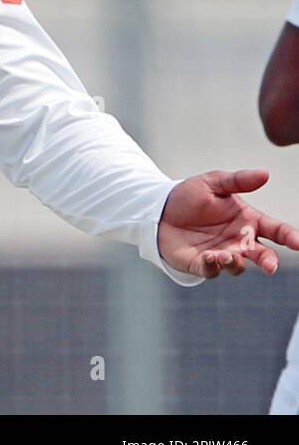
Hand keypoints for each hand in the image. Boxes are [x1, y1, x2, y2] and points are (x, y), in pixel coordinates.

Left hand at [158, 169, 298, 277]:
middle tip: (270, 265)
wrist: (159, 208)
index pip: (275, 230)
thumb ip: (239, 181)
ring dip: (235, 263)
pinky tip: (210, 258)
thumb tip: (265, 173)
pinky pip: (211, 271)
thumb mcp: (213, 183)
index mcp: (248, 221)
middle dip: (269, 261)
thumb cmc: (189, 196)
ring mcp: (221, 254)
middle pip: (262, 254)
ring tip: (225, 255)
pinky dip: (213, 267)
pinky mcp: (201, 263)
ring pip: (237, 265)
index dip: (290, 237)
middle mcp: (238, 241)